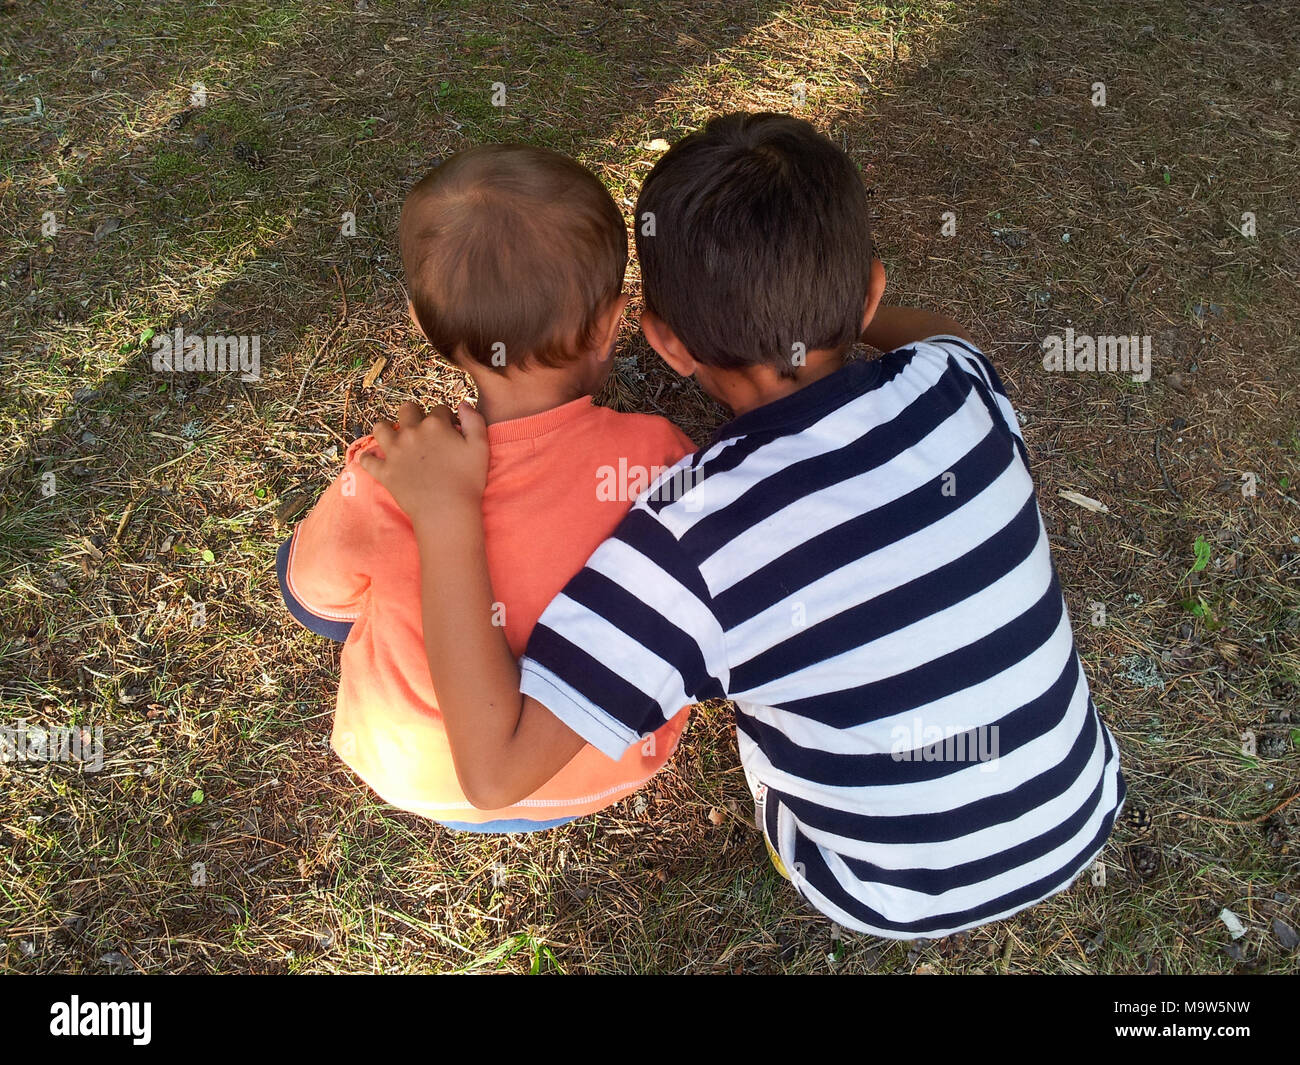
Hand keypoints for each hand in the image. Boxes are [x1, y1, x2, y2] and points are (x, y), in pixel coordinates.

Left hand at [357, 401, 488, 527]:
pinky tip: (375, 460)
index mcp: (435, 425)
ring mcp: (394, 451)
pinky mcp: (384, 471)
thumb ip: (474, 420)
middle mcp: (411, 432)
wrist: (445, 510)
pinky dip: (369, 459)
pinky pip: (367, 460)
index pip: (439, 409)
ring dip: (386, 428)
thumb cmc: (467, 481)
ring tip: (394, 436)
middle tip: (421, 428)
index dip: (446, 417)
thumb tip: (463, 404)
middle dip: (414, 414)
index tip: (450, 428)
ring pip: (381, 428)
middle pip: (407, 410)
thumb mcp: (480, 447)